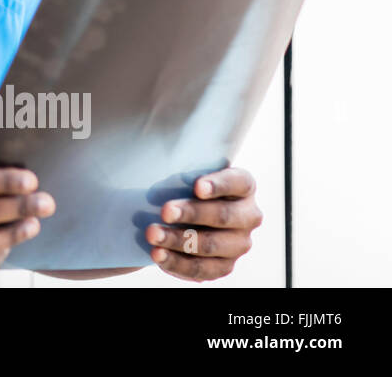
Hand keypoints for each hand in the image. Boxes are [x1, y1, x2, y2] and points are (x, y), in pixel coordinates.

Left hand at [146, 166, 261, 281]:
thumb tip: (155, 132)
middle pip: (223, 216)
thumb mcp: (186, 168)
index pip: (238, 182)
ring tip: (152, 233)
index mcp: (243, 186)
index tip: (196, 186)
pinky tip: (157, 254)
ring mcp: (239, 244)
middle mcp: (248, 215)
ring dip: (179, 240)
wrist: (182, 218)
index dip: (219, 185)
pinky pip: (202, 270)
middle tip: (164, 210)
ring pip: (211, 245)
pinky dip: (178, 263)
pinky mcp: (224, 266)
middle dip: (192, 213)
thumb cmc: (182, 184)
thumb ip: (179, 158)